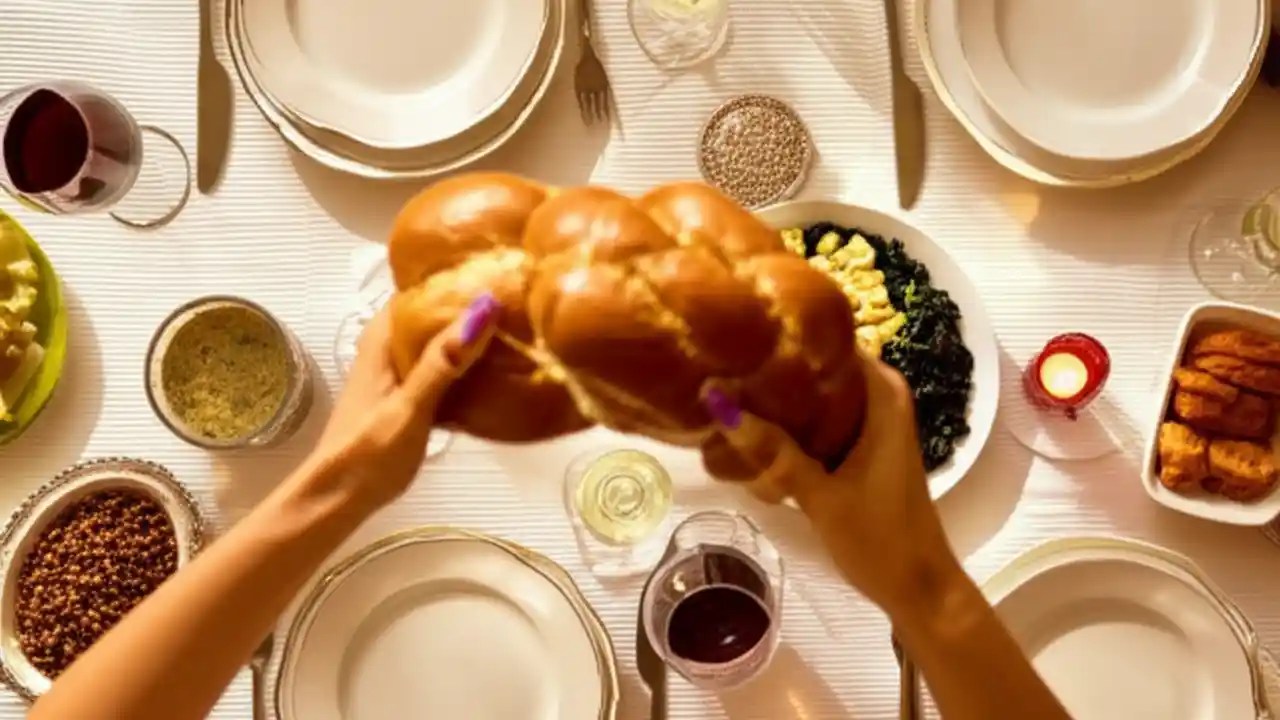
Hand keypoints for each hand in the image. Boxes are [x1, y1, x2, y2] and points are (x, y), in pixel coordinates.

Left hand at [313, 294, 498, 508]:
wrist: (338, 499)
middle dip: (469, 306)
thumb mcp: (410, 405)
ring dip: (471, 337)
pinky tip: (498, 373)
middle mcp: (390, 350)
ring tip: (519, 327)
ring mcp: (400, 375)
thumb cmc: (368, 451)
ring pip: (439, 343)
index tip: (494, 266)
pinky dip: (467, 367)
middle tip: (518, 297)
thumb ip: (444, 360)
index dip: (451, 275)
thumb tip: (484, 307)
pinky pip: (444, 371)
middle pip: (432, 314)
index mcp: (383, 339)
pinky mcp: (411, 400)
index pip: (417, 289)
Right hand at [702, 356, 959, 612]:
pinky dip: (792, 421)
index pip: (831, 338)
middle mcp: (879, 398)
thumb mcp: (821, 495)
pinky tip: (752, 426)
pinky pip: (821, 418)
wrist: (918, 587)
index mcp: (882, 395)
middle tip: (720, 361)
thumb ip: (772, 451)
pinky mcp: (860, 447)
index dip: (788, 332)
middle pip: (819, 364)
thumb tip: (716, 402)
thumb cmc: (880, 538)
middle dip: (775, 364)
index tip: (739, 330)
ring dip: (780, 396)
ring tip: (725, 387)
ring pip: (817, 393)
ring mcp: (870, 423)